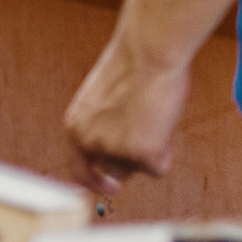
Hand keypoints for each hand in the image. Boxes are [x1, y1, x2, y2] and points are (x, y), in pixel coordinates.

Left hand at [64, 30, 188, 190]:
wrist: (148, 54)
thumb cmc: (132, 68)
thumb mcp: (105, 103)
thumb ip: (106, 129)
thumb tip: (120, 161)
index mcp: (74, 126)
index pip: (80, 169)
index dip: (95, 181)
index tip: (111, 187)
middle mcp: (89, 142)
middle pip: (114, 172)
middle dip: (132, 160)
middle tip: (146, 130)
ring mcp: (115, 150)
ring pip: (139, 169)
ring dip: (150, 152)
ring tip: (152, 115)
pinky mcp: (142, 155)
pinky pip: (159, 168)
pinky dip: (166, 150)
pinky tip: (162, 121)